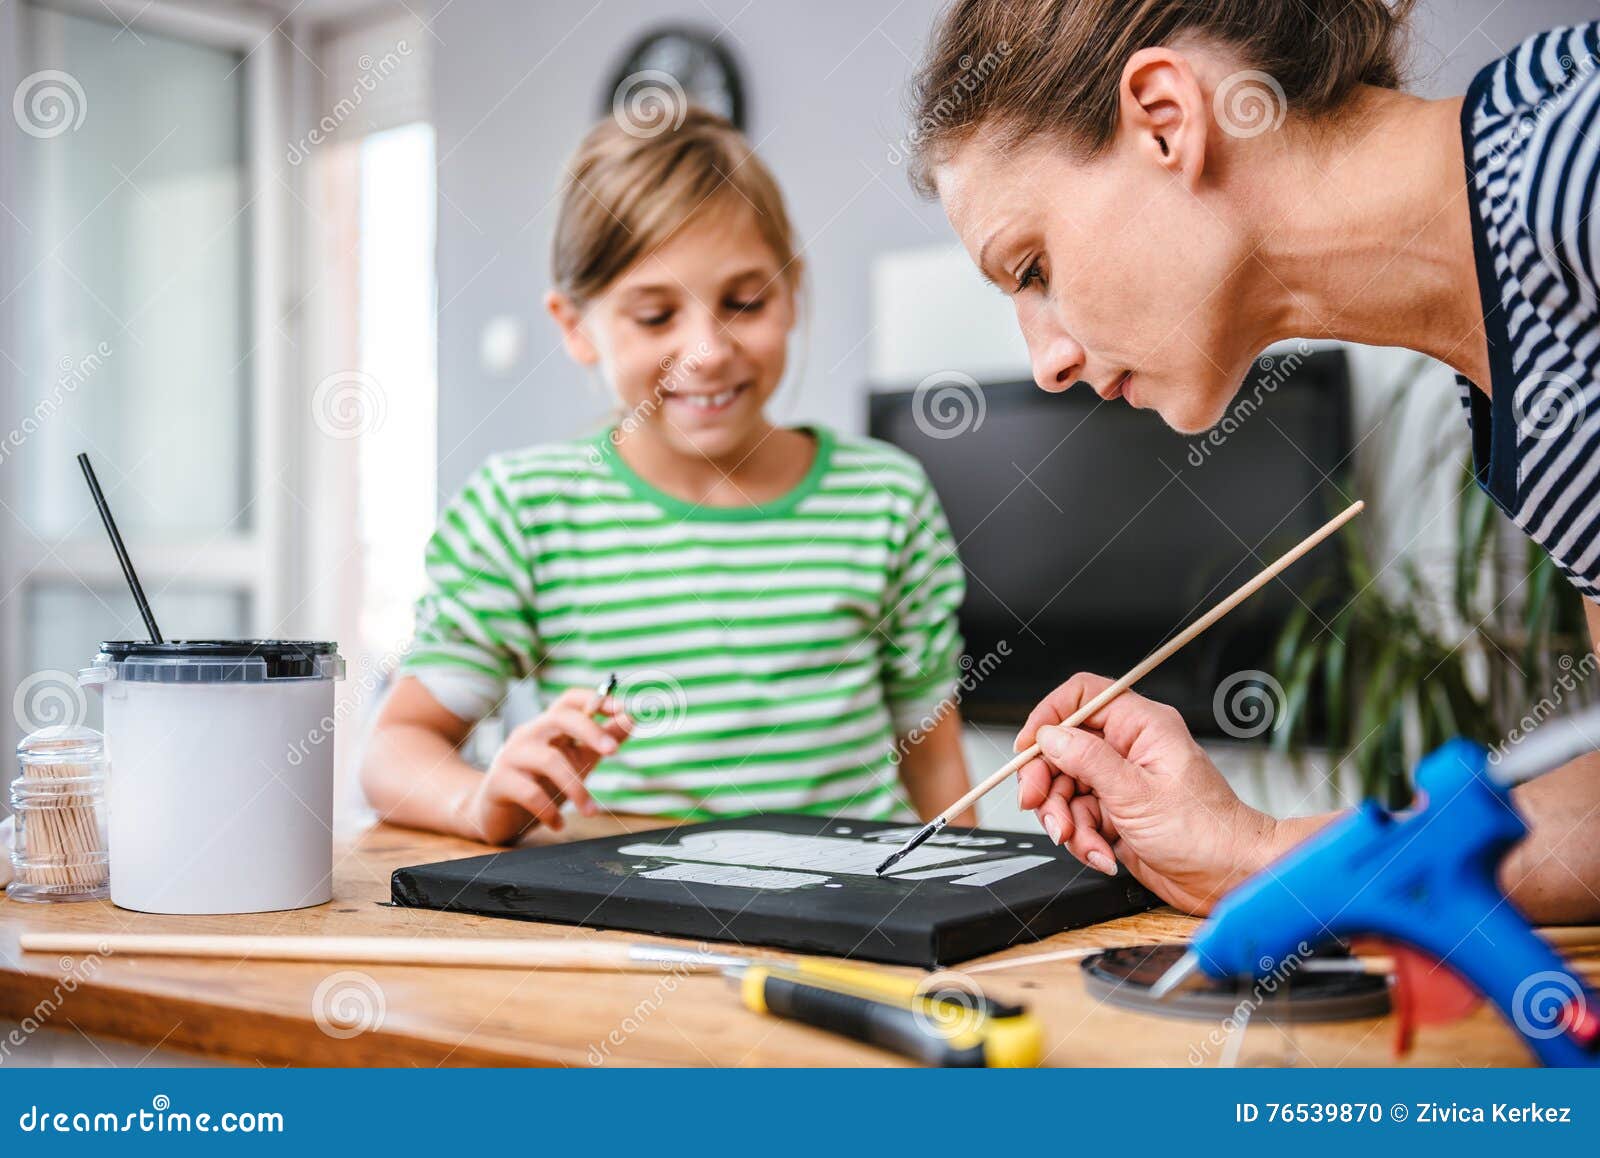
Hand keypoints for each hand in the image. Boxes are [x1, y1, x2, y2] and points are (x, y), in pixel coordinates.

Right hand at [459, 689, 631, 843]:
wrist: (494, 813)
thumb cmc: (540, 783)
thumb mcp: (576, 760)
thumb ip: (601, 741)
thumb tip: (631, 717)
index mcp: (549, 725)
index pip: (570, 700)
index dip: (596, 699)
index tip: (623, 709)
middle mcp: (529, 733)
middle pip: (560, 717)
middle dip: (591, 731)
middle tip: (614, 751)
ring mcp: (511, 756)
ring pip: (549, 760)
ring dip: (577, 788)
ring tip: (591, 812)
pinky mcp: (498, 782)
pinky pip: (530, 793)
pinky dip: (550, 811)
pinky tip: (558, 824)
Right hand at [1014, 672, 1278, 914]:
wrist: (1229, 877)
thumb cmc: (1206, 832)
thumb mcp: (1137, 793)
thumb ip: (1088, 760)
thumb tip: (1050, 736)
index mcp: (1141, 726)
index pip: (1083, 697)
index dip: (1049, 716)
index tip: (1028, 747)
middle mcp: (1129, 749)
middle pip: (1063, 748)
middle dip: (1047, 781)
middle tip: (1038, 804)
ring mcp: (1121, 783)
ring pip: (1066, 788)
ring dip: (1065, 820)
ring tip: (1079, 840)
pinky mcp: (1117, 814)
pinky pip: (1079, 819)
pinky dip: (1083, 840)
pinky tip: (1102, 854)